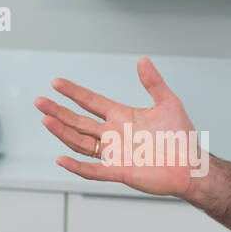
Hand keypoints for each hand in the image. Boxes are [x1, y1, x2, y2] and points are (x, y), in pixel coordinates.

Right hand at [35, 57, 203, 197]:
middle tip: (39, 101)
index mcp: (122, 116)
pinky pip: (93, 170)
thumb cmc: (181, 136)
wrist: (191, 165)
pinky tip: (61, 159)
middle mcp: (113, 134)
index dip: (74, 93)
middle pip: (78, 122)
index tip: (56, 82)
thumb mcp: (168, 103)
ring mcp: (114, 153)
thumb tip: (143, 60)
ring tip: (45, 120)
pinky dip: (77, 167)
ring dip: (62, 132)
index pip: (91, 102)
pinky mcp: (119, 171)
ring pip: (80, 142)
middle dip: (58, 112)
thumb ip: (153, 82)